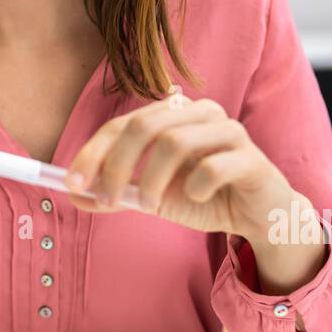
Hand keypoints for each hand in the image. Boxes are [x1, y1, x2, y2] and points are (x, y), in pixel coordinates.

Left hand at [64, 96, 297, 240]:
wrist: (259, 217)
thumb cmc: (205, 197)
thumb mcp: (154, 197)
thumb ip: (118, 193)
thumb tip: (74, 195)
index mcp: (172, 116)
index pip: (123, 124)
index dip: (94, 152)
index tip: (72, 183)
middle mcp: (199, 113)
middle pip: (145, 125)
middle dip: (117, 164)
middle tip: (107, 198)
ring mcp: (228, 131)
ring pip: (176, 142)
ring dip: (153, 180)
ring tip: (152, 205)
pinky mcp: (251, 157)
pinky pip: (214, 167)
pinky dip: (195, 186)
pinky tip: (196, 198)